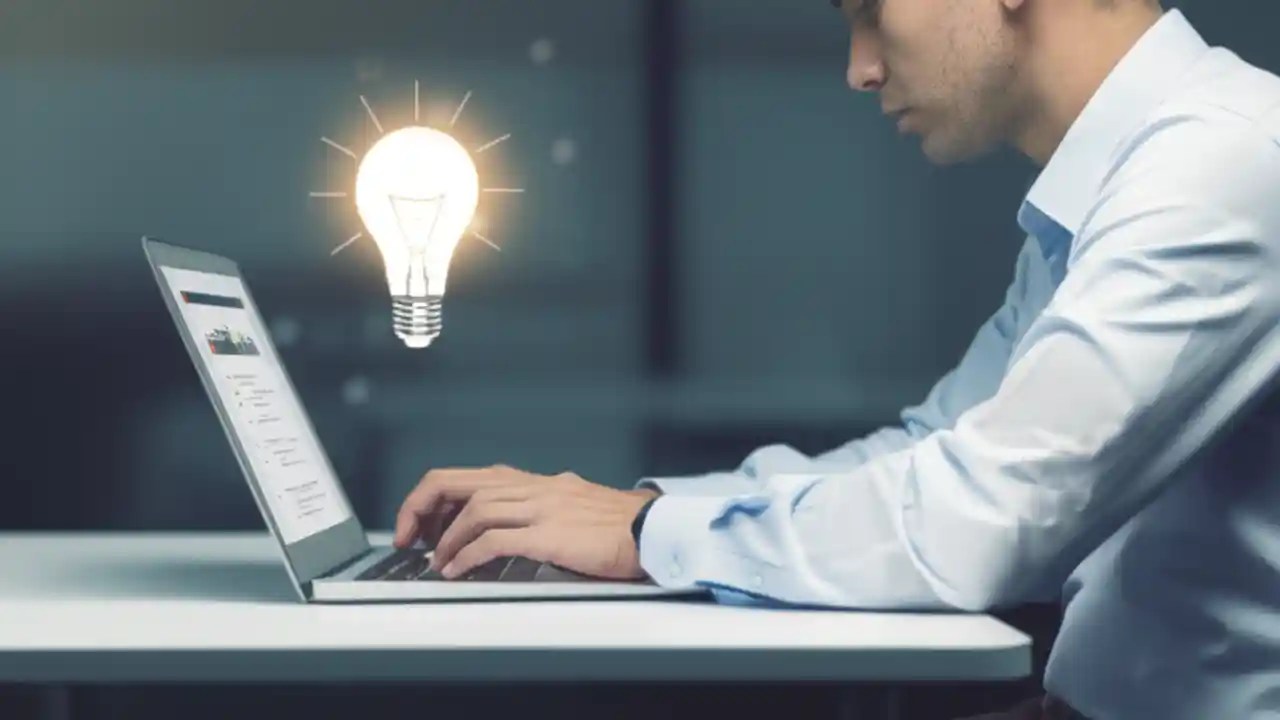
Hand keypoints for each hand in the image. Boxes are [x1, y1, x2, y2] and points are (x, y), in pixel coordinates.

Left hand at [393, 464, 659, 579]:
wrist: (654, 530)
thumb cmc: (618, 526)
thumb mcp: (571, 507)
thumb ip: (539, 510)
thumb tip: (505, 529)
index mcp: (537, 482)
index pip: (471, 477)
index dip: (436, 497)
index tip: (420, 522)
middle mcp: (534, 487)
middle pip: (460, 483)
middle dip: (421, 507)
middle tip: (405, 536)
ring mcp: (542, 507)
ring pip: (473, 510)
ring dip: (445, 540)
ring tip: (435, 563)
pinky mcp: (550, 533)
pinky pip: (495, 540)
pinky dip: (467, 555)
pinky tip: (457, 570)